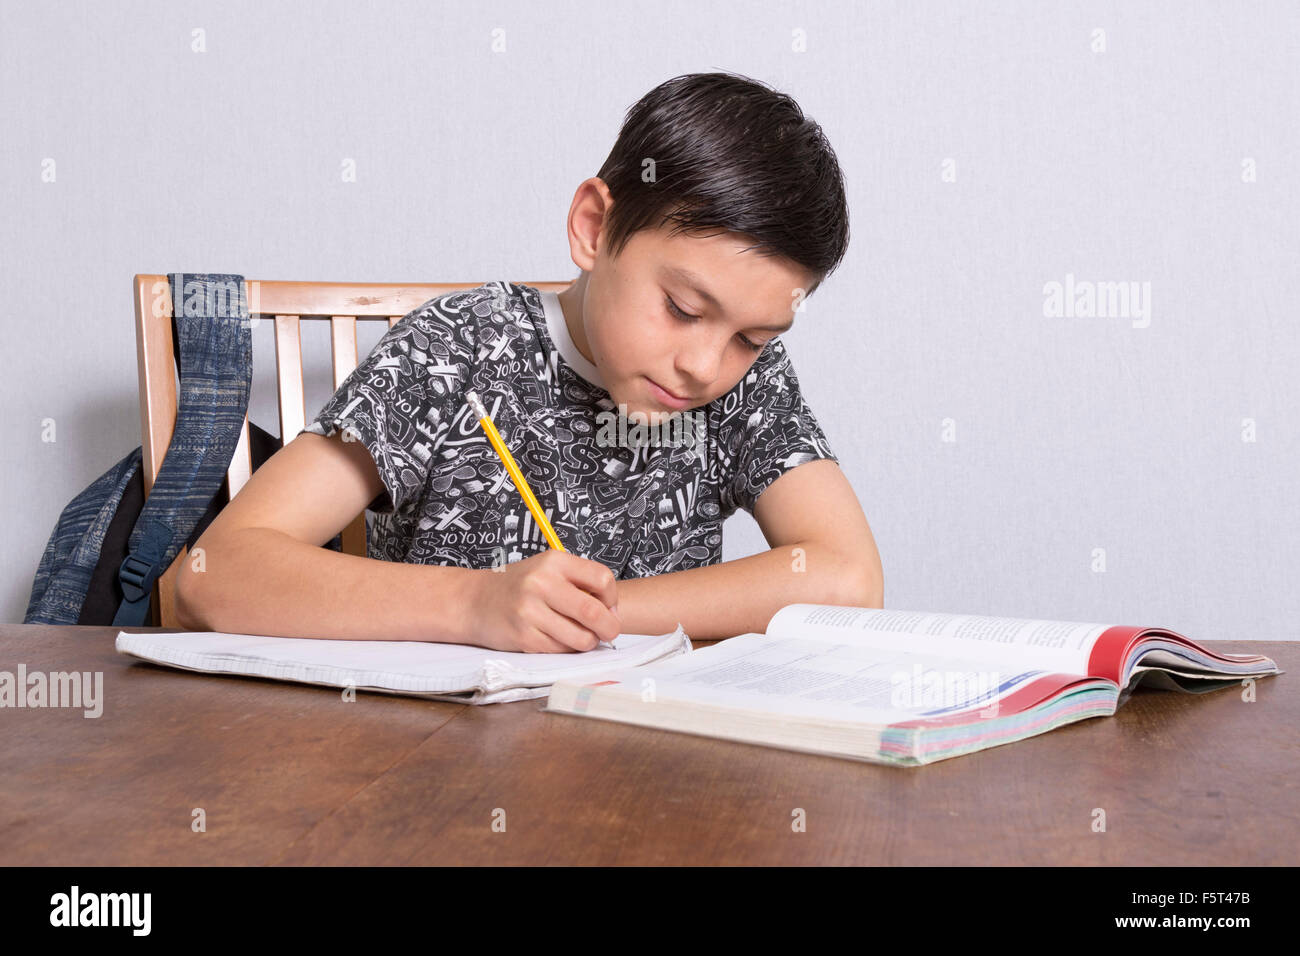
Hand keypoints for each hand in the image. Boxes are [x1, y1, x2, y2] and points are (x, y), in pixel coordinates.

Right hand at [465, 550, 621, 652]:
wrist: (475, 601)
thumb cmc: (520, 587)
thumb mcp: (548, 570)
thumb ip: (579, 583)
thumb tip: (613, 612)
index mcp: (554, 561)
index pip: (602, 579)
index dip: (612, 599)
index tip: (609, 608)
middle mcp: (541, 583)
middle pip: (594, 612)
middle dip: (609, 628)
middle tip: (608, 632)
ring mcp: (530, 611)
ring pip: (581, 637)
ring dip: (588, 642)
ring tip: (580, 636)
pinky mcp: (523, 636)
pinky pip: (561, 650)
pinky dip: (566, 649)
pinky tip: (557, 638)